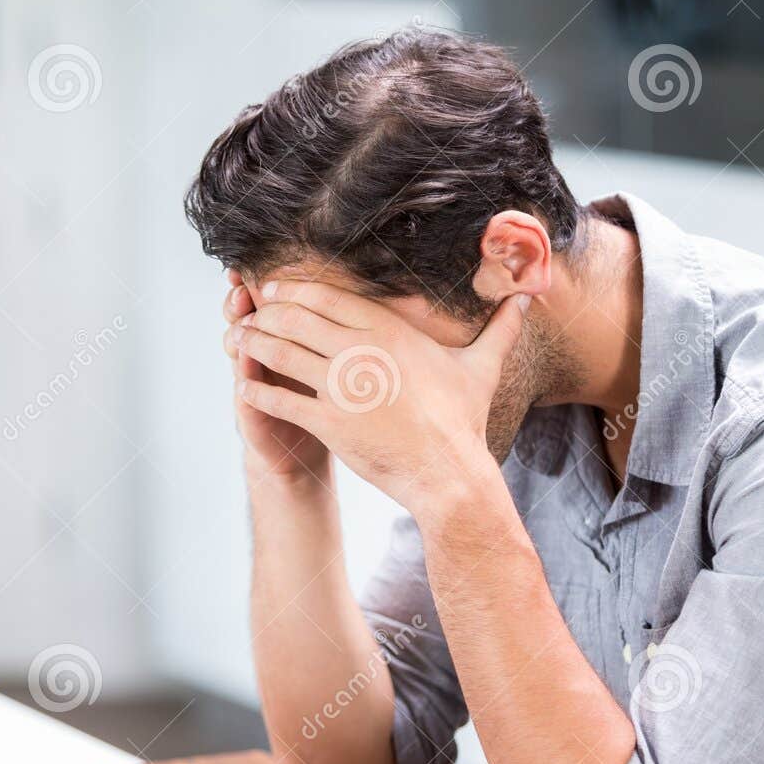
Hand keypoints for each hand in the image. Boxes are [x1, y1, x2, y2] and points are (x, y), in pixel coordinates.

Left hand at [227, 280, 528, 512]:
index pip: (327, 298)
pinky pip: (280, 399)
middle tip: (246, 314)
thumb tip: (528, 301)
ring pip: (281, 353)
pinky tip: (242, 387)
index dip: (295, 292)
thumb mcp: (481, 368)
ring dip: (253, 345)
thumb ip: (499, 330)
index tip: (275, 291)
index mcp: (389, 330)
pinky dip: (257, 390)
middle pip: (296, 319)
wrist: (448, 472)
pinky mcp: (328, 421)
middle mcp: (360, 351)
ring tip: (236, 342)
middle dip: (266, 314)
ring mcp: (341, 386)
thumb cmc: (462, 422)